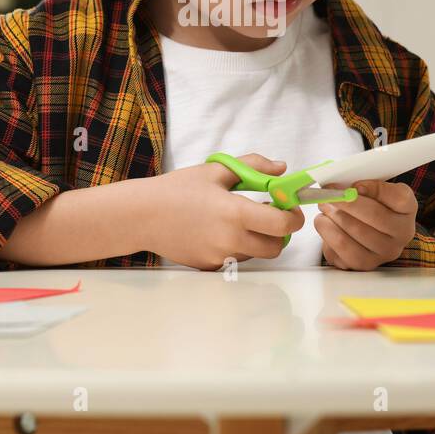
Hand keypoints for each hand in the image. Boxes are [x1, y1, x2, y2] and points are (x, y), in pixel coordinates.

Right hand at [146, 153, 304, 270]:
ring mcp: (219, 257)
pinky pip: (234, 259)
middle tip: (267, 215)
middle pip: (275, 247)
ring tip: (237, 220)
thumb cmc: (177, 190)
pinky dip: (235, 247)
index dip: (293, 217)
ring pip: (255, 254)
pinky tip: (217, 231)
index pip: (283, 225)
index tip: (289, 208)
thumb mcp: (216, 170)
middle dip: (278, 232)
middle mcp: (230, 240)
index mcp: (235, 213)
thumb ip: (254, 166)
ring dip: (257, 239)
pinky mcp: (209, 267)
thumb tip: (282, 168)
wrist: (142, 215)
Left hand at [315, 179, 416, 269]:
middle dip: (346, 202)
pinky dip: (327, 231)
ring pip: (355, 231)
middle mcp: (402, 234)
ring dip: (333, 216)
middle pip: (374, 215)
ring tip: (325, 206)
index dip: (375, 189)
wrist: (367, 232)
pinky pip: (340, 248)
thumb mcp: (375, 190)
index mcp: (407, 209)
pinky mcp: (364, 264)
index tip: (355, 185)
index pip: (399, 198)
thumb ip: (366, 186)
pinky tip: (325, 222)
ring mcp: (384, 253)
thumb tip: (349, 189)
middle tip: (329, 193)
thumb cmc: (369, 206)